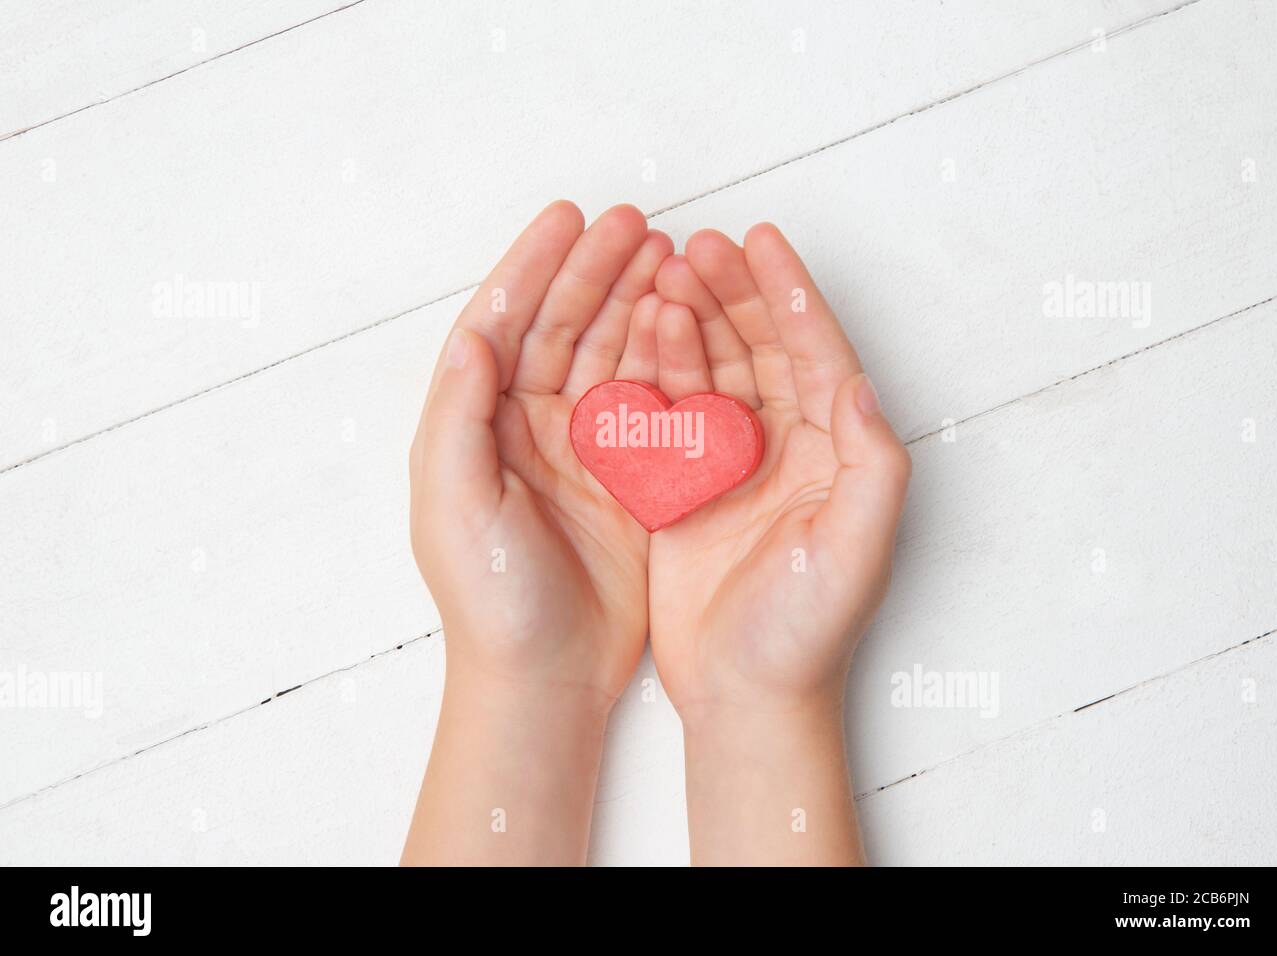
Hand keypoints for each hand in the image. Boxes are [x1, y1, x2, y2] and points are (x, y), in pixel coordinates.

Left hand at [403, 202, 669, 864]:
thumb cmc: (489, 600)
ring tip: (668, 254)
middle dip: (594, 270)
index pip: (504, 325)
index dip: (534, 268)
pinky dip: (665, 358)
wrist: (543, 676)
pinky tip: (686, 323)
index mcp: (478, 425)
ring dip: (633, 302)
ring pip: (608, 354)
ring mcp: (581, 449)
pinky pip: (648, 401)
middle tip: (634, 222)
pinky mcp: (627, 477)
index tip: (569, 219)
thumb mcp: (455, 505)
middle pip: (561, 326)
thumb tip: (470, 337)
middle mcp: (527, 427)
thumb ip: (458, 418)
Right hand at [645, 224, 910, 863]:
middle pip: (763, 348)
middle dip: (733, 292)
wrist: (745, 696)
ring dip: (692, 320)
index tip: (761, 240)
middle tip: (696, 245)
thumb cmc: (805, 634)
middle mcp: (790, 448)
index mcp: (836, 453)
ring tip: (662, 275)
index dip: (791, 293)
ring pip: (716, 370)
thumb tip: (861, 385)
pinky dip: (658, 371)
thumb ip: (871, 466)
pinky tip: (639, 336)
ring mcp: (736, 464)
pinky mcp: (689, 486)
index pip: (817, 354)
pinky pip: (673, 411)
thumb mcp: (856, 550)